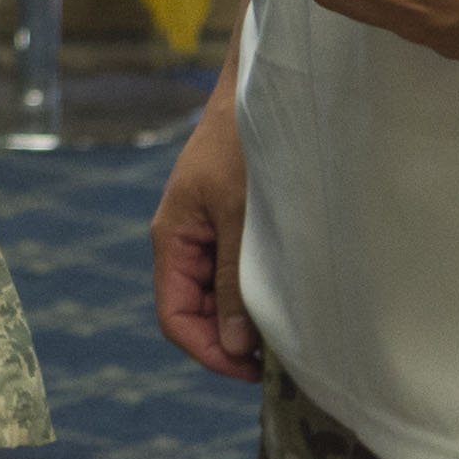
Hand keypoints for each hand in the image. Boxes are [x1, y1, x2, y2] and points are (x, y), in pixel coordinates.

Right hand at [151, 93, 258, 380]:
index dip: (210, 352)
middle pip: (194, 311)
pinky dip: (254, 291)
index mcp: (172, 238)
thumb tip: (236, 344)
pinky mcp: (229, 220)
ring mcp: (206, 230)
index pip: (175, 318)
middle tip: (278, 356)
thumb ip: (232, 280)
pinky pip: (232, 270)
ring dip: (245, 316)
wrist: (259, 87)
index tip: (253, 370)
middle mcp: (184, 239)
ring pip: (216, 294)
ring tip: (287, 329)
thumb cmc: (244, 144)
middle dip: (229, 340)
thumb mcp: (240, 216)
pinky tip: (286, 295)